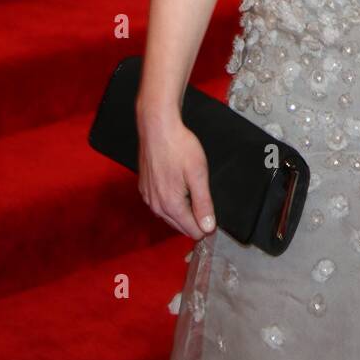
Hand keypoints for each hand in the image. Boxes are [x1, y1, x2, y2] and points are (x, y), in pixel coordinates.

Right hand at [137, 113, 215, 240]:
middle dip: (195, 220)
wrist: (157, 128)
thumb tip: (208, 227)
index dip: (207, 226)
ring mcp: (148, 197)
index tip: (215, 216)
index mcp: (171, 205)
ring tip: (193, 192)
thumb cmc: (178, 146)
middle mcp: (156, 206)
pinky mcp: (144, 189)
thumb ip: (203, 203)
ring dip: (183, 211)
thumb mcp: (198, 174)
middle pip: (181, 226)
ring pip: (170, 217)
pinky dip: (172, 202)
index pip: (193, 231)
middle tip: (206, 201)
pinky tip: (179, 188)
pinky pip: (161, 205)